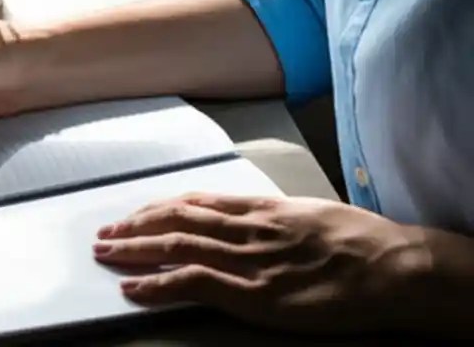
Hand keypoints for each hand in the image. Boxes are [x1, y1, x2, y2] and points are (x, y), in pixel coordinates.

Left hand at [91, 193, 428, 332]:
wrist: (391, 267)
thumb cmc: (362, 243)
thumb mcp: (310, 215)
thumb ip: (275, 218)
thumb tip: (255, 219)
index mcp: (261, 208)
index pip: (195, 201)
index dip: (158, 207)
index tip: (134, 212)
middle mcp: (245, 228)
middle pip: (175, 219)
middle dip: (134, 225)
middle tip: (104, 233)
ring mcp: (246, 260)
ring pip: (175, 245)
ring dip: (133, 250)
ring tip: (105, 253)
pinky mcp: (252, 293)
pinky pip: (191, 283)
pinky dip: (156, 284)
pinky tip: (132, 287)